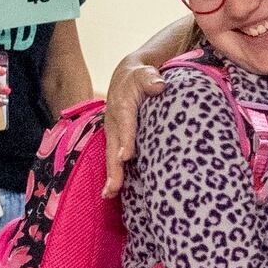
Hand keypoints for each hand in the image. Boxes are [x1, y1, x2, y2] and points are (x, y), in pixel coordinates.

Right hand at [101, 57, 167, 194]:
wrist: (125, 77)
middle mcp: (114, 122)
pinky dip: (113, 174)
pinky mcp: (116, 140)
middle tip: (113, 187)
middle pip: (113, 146)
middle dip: (113, 167)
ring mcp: (113, 133)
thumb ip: (151, 78)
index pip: (124, 125)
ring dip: (111, 175)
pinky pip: (113, 157)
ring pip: (110, 155)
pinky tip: (114, 192)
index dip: (125, 140)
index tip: (125, 156)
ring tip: (109, 194)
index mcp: (122, 107)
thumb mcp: (145, 73)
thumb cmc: (140, 77)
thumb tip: (159, 85)